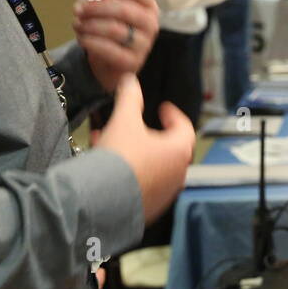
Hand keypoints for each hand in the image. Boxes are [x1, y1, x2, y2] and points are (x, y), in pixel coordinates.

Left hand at [74, 0, 159, 91]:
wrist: (109, 61)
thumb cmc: (108, 21)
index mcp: (147, 4)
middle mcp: (151, 23)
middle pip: (124, 10)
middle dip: (96, 7)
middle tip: (77, 9)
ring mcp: (144, 45)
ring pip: (116, 30)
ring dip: (90, 26)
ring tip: (77, 24)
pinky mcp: (132, 63)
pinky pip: (111, 51)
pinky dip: (92, 43)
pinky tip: (82, 38)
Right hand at [96, 73, 194, 224]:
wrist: (103, 199)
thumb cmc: (120, 158)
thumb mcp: (123, 121)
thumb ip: (129, 98)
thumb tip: (130, 81)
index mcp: (179, 150)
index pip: (185, 127)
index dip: (173, 115)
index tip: (163, 109)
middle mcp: (178, 173)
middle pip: (171, 149)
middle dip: (152, 135)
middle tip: (139, 126)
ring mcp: (166, 193)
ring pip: (155, 166)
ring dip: (138, 153)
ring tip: (115, 142)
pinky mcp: (150, 207)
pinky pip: (144, 184)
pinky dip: (132, 172)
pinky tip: (109, 165)